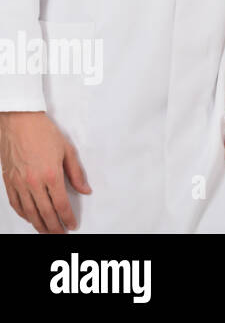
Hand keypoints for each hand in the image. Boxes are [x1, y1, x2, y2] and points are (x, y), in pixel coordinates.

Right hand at [0, 111, 91, 232]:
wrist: (18, 121)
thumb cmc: (43, 132)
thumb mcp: (67, 150)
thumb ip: (76, 173)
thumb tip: (85, 190)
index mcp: (51, 175)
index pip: (61, 204)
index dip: (67, 217)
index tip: (72, 225)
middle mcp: (33, 182)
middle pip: (45, 212)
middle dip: (54, 226)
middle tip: (60, 234)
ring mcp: (19, 183)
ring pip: (29, 212)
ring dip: (38, 224)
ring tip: (47, 232)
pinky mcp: (8, 181)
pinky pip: (15, 203)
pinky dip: (23, 214)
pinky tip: (30, 218)